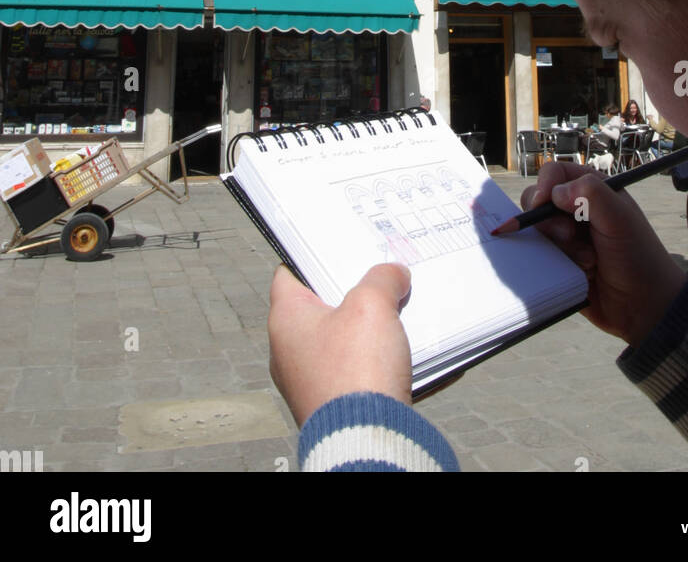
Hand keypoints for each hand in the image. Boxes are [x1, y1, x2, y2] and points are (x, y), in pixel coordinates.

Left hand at [268, 263, 412, 426]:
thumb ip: (382, 279)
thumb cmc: (356, 370)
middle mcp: (289, 351)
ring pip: (340, 339)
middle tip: (379, 276)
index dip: (313, 256)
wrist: (365, 440)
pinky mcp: (332, 403)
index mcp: (286, 321)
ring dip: (367, 326)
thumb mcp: (372, 305)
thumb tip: (394, 275)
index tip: (338, 247)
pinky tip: (401, 350)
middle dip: (352, 291)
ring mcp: (309, 380)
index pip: (289, 274)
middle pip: (320, 306)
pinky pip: (352, 370)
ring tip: (398, 310)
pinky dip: (373, 358)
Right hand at [521, 163, 686, 346]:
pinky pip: (541, 257)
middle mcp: (576, 211)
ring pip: (539, 232)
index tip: (542, 203)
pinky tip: (582, 273)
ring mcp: (567, 237)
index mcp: (592, 191)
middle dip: (550, 222)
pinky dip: (557, 264)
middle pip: (538, 203)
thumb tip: (555, 192)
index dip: (544, 186)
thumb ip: (591, 194)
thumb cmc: (639, 257)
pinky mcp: (561, 261)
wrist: (644, 305)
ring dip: (561, 247)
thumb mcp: (619, 219)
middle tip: (570, 236)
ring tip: (588, 261)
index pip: (554, 175)